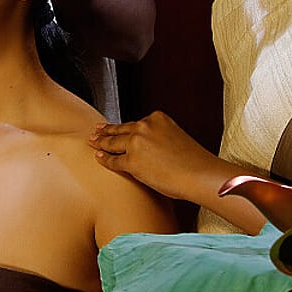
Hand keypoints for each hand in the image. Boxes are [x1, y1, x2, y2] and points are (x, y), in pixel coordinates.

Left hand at [89, 111, 215, 201]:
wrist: (199, 174)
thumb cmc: (193, 161)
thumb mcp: (176, 138)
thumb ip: (160, 137)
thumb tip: (149, 148)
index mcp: (157, 117)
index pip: (135, 123)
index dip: (123, 127)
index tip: (113, 126)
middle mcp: (144, 126)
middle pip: (120, 129)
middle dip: (106, 130)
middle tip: (96, 130)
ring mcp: (136, 143)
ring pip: (113, 142)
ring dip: (101, 142)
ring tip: (92, 143)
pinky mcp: (131, 161)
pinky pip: (114, 160)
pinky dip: (105, 159)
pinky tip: (99, 157)